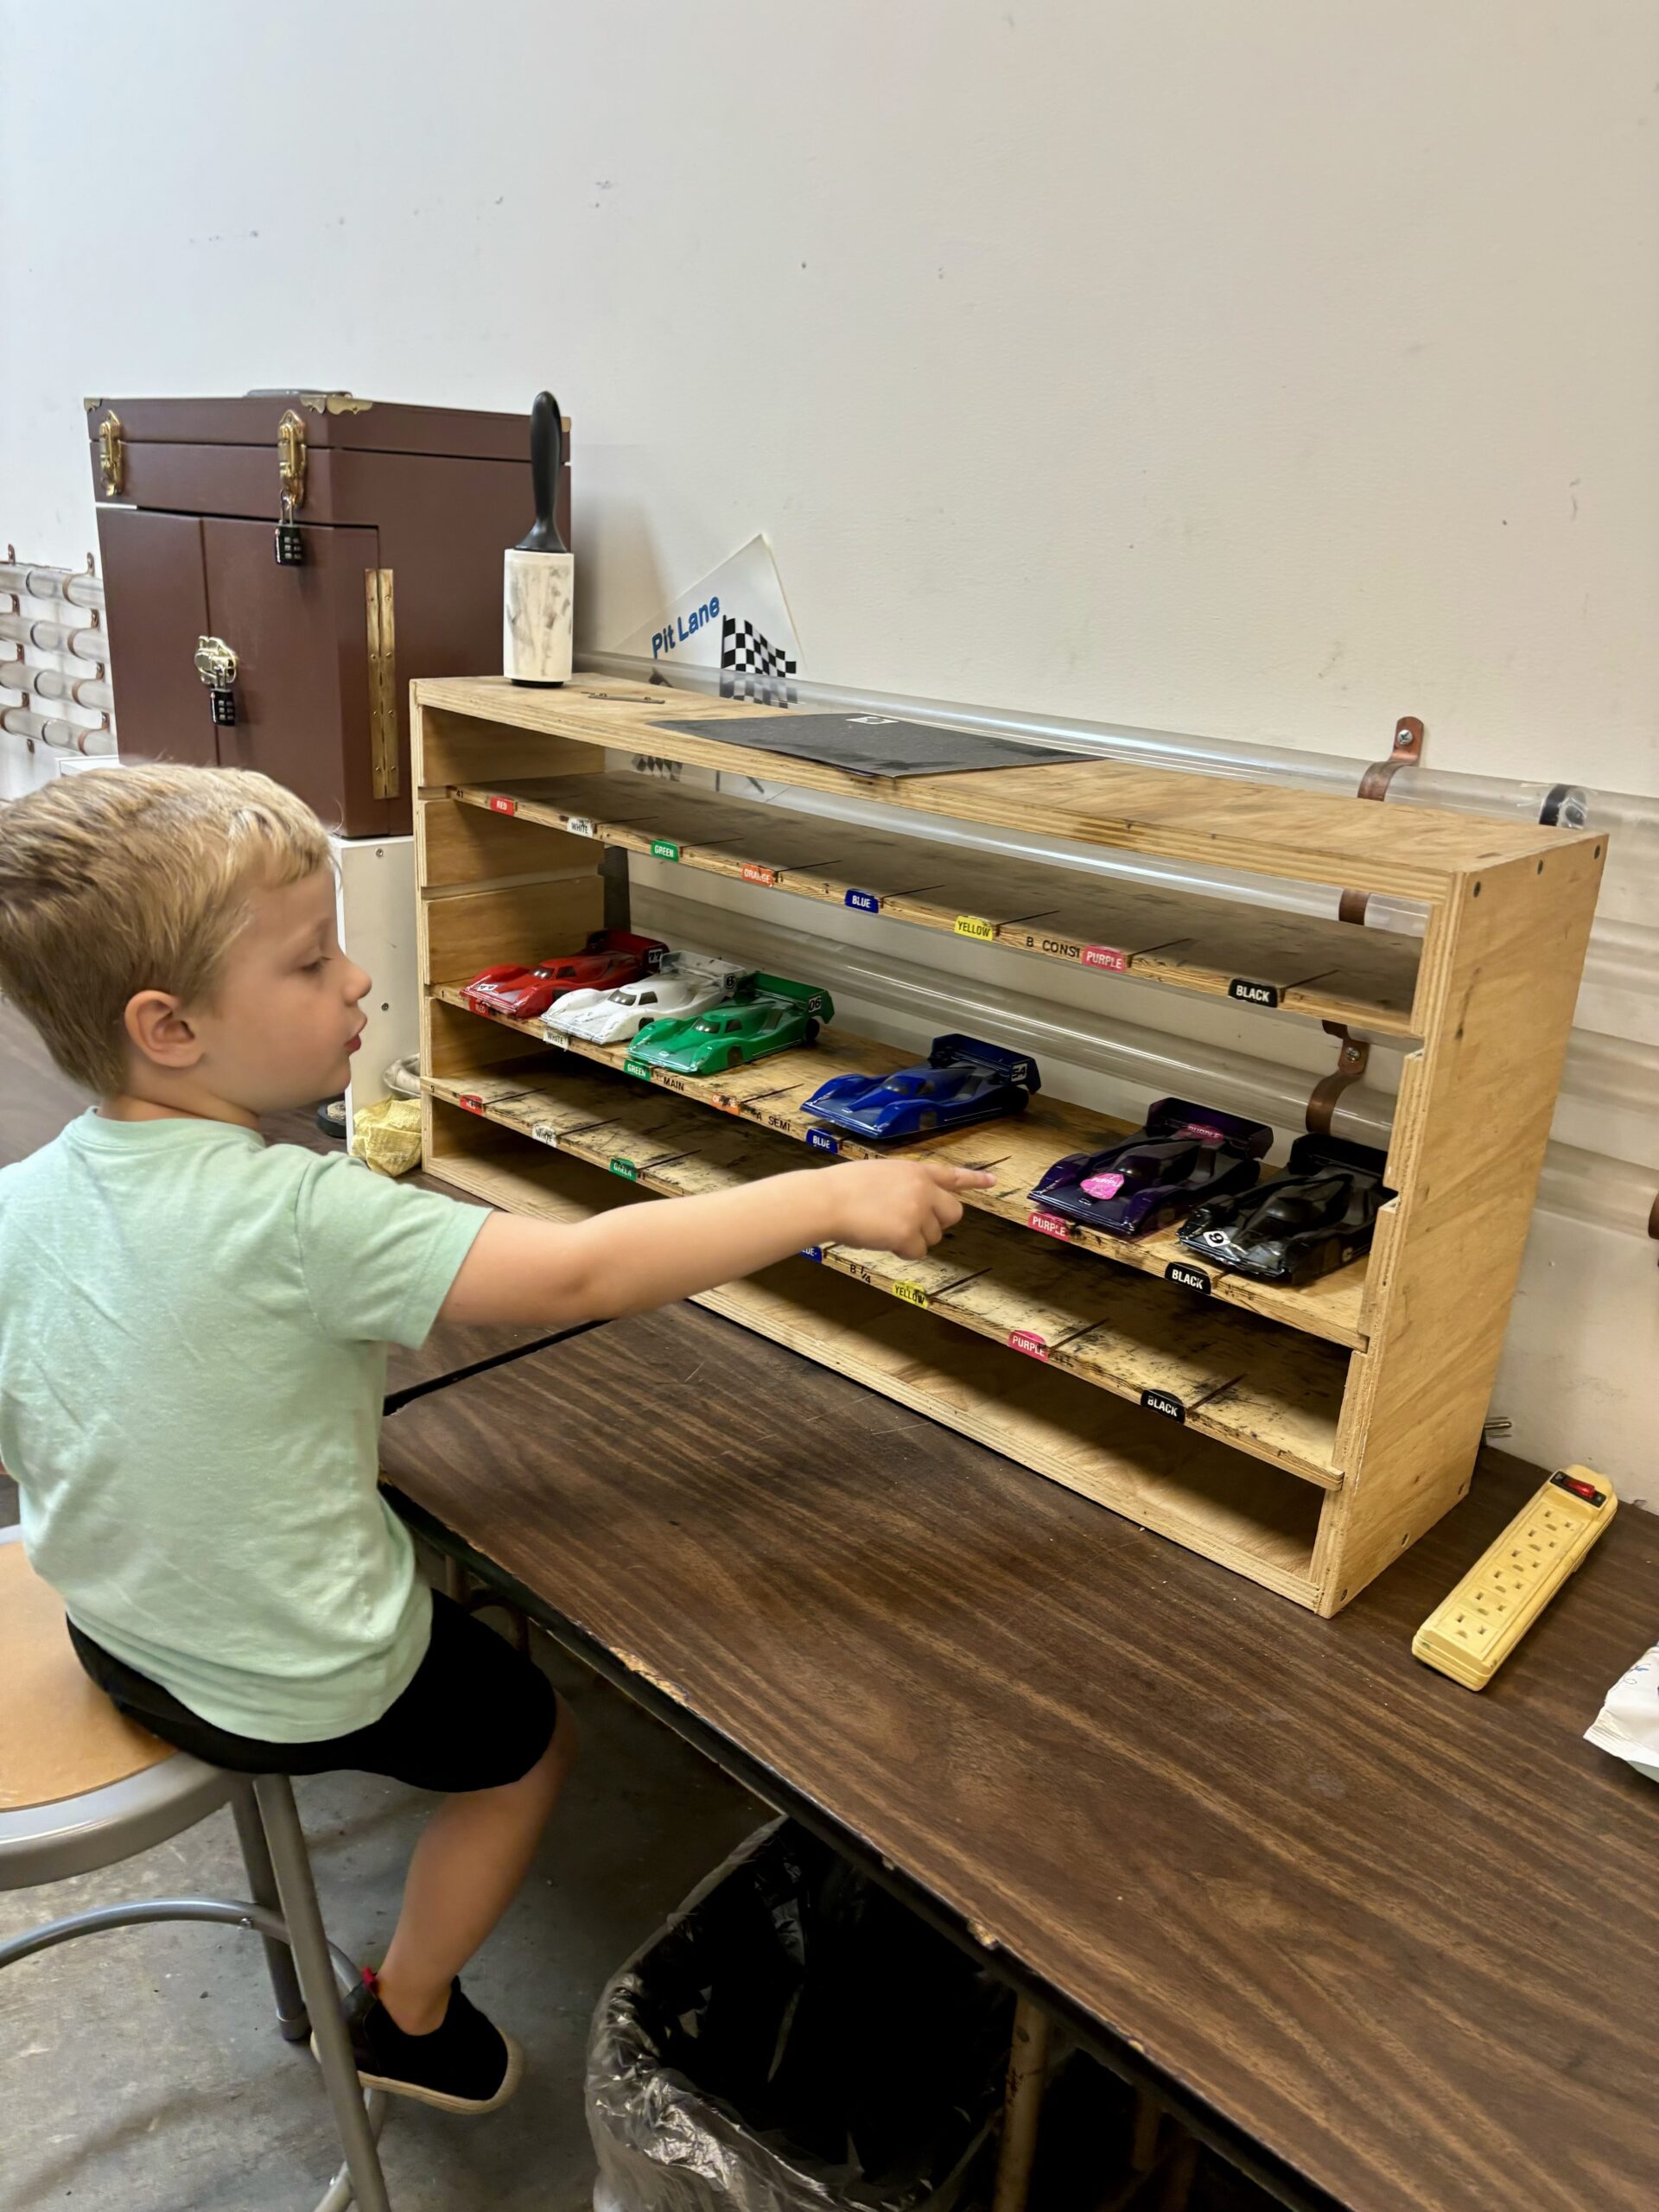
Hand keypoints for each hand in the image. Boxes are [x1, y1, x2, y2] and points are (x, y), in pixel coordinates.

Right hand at [820, 1157, 997, 1259]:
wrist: (826, 1200)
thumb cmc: (842, 1189)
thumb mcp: (881, 1174)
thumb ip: (904, 1185)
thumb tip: (915, 1206)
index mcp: (914, 1171)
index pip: (951, 1175)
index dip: (973, 1179)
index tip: (992, 1181)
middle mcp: (923, 1188)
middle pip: (953, 1213)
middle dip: (937, 1223)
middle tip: (910, 1226)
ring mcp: (918, 1210)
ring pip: (934, 1236)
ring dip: (914, 1239)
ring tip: (884, 1227)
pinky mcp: (909, 1233)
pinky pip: (918, 1252)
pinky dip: (903, 1252)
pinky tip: (882, 1239)